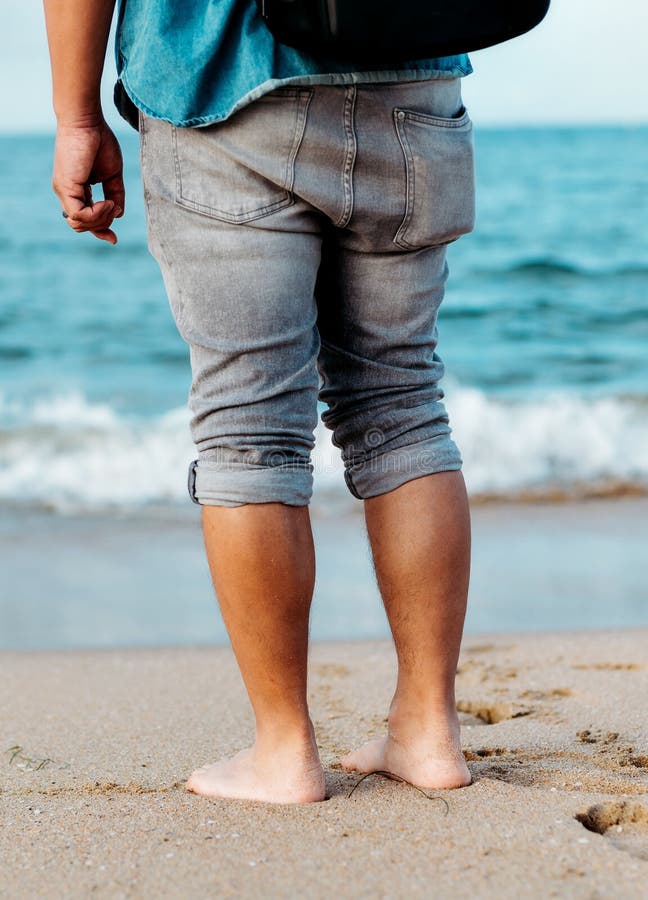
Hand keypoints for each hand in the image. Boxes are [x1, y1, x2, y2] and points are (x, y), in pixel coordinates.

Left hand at [52, 119, 124, 244]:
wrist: (87, 121)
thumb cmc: (99, 140)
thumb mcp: (112, 174)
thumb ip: (115, 194)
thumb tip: (117, 213)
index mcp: (77, 190)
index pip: (84, 219)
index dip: (99, 231)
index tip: (113, 239)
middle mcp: (67, 193)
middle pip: (82, 226)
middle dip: (103, 224)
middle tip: (115, 207)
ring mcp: (64, 191)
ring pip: (79, 224)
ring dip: (101, 219)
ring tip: (112, 203)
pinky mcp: (65, 188)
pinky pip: (79, 215)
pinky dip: (97, 213)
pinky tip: (107, 202)